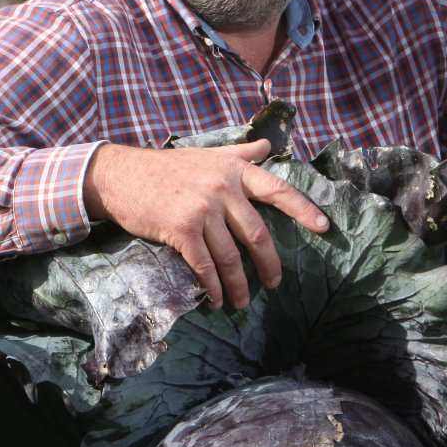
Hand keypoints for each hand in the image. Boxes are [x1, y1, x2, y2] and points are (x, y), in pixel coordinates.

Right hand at [81, 140, 328, 309]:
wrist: (122, 176)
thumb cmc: (167, 167)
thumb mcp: (208, 155)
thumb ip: (241, 153)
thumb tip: (268, 145)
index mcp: (234, 171)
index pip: (277, 189)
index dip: (303, 209)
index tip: (324, 227)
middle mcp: (223, 188)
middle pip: (257, 233)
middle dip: (269, 264)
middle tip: (274, 283)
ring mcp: (202, 209)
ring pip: (230, 255)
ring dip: (238, 284)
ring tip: (240, 301)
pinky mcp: (181, 229)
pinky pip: (204, 265)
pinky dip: (212, 286)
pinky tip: (215, 299)